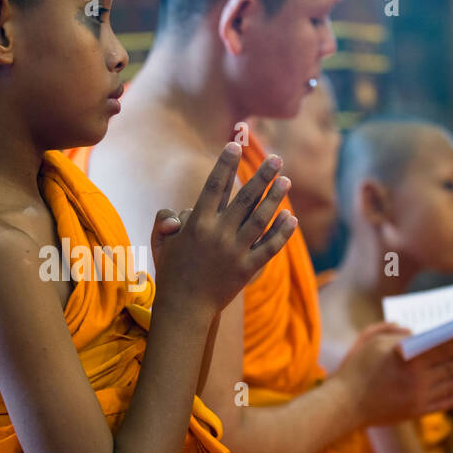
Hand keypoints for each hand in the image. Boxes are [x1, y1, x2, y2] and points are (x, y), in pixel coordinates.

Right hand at [150, 143, 296, 314]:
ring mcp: (234, 251)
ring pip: (260, 219)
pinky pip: (269, 248)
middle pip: (245, 198)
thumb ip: (165, 221)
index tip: (234, 144)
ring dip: (275, 198)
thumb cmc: (171, 272)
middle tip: (277, 159)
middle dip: (262, 176)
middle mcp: (218, 234)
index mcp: (197, 224)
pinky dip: (281, 233)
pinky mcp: (247, 269)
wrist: (184, 308)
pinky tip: (291, 218)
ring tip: (287, 181)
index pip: (214, 186)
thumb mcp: (161, 244)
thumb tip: (181, 212)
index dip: (225, 164)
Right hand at [337, 324, 452, 425]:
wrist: (344, 404)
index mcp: (409, 356)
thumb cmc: (354, 368)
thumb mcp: (369, 339)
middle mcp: (419, 377)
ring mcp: (418, 396)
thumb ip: (391, 329)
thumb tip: (410, 329)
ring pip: (449, 386)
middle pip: (451, 368)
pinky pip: (440, 404)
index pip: (442, 349)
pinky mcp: (414, 411)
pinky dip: (452, 399)